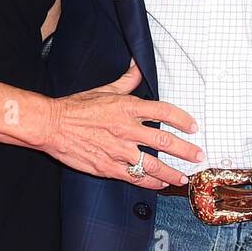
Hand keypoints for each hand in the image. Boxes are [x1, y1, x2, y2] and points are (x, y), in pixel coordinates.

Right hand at [40, 59, 203, 187]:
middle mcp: (126, 129)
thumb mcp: (104, 90)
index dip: (182, 119)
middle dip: (185, 150)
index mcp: (127, 107)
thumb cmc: (76, 107)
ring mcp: (118, 150)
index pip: (163, 111)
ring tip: (184, 177)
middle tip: (198, 155)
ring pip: (153, 164)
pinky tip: (160, 184)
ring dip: (172, 172)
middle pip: (164, 140)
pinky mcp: (109, 167)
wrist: (52, 125)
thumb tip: (137, 67)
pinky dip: (150, 182)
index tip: (193, 127)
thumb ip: (126, 81)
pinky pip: (135, 177)